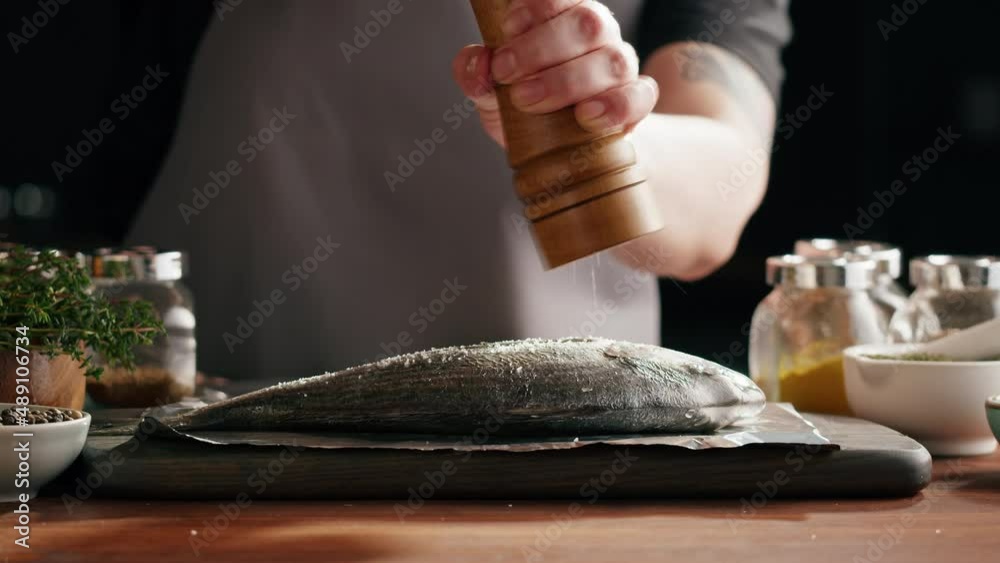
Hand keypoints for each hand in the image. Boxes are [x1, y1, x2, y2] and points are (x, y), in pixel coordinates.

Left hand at [452, 0, 658, 148]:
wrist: (558, 150)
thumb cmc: (526, 107)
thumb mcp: (492, 90)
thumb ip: (477, 73)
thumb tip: (481, 63)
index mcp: (563, 17)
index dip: (534, 9)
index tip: (507, 32)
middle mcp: (598, 35)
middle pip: (587, 23)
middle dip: (541, 49)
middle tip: (508, 75)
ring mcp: (620, 67)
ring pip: (611, 60)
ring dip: (567, 81)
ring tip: (530, 101)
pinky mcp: (635, 102)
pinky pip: (640, 96)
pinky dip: (615, 105)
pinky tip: (586, 116)